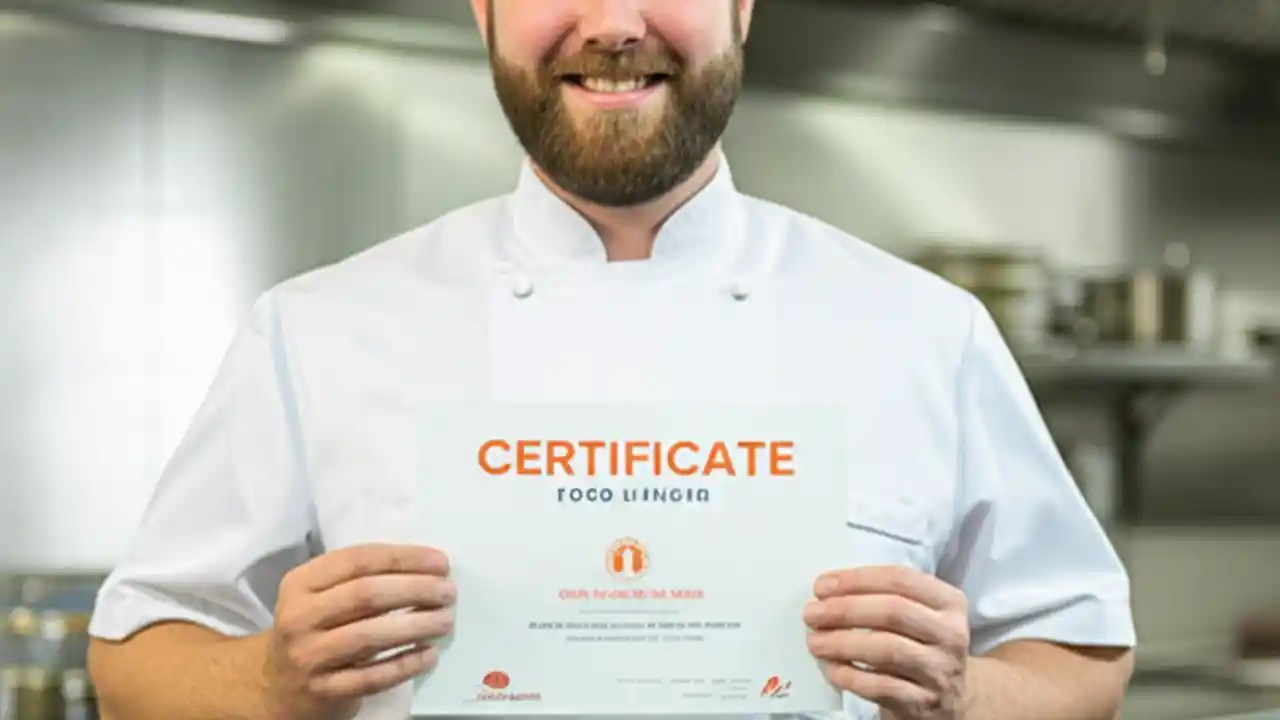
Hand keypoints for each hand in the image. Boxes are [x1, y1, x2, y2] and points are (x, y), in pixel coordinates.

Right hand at [263, 544, 455, 719]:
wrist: (277, 683)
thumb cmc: (315, 627)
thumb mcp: (321, 594)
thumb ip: (361, 577)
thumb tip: (426, 567)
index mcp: (300, 583)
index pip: (358, 560)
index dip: (404, 558)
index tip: (440, 562)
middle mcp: (299, 617)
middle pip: (367, 595)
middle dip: (416, 589)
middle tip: (448, 591)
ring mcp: (309, 656)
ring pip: (371, 636)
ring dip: (416, 626)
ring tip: (445, 620)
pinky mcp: (323, 691)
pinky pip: (372, 677)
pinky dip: (405, 664)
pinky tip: (428, 654)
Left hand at [804, 566, 970, 719]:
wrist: (947, 701)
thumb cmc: (918, 646)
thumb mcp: (916, 615)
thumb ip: (882, 597)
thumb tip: (828, 590)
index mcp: (949, 602)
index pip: (900, 580)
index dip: (856, 580)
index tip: (822, 586)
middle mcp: (951, 634)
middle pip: (893, 612)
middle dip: (845, 610)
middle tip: (812, 614)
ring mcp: (940, 670)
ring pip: (887, 649)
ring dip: (843, 643)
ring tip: (815, 641)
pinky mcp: (923, 703)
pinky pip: (881, 686)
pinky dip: (851, 675)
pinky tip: (831, 668)